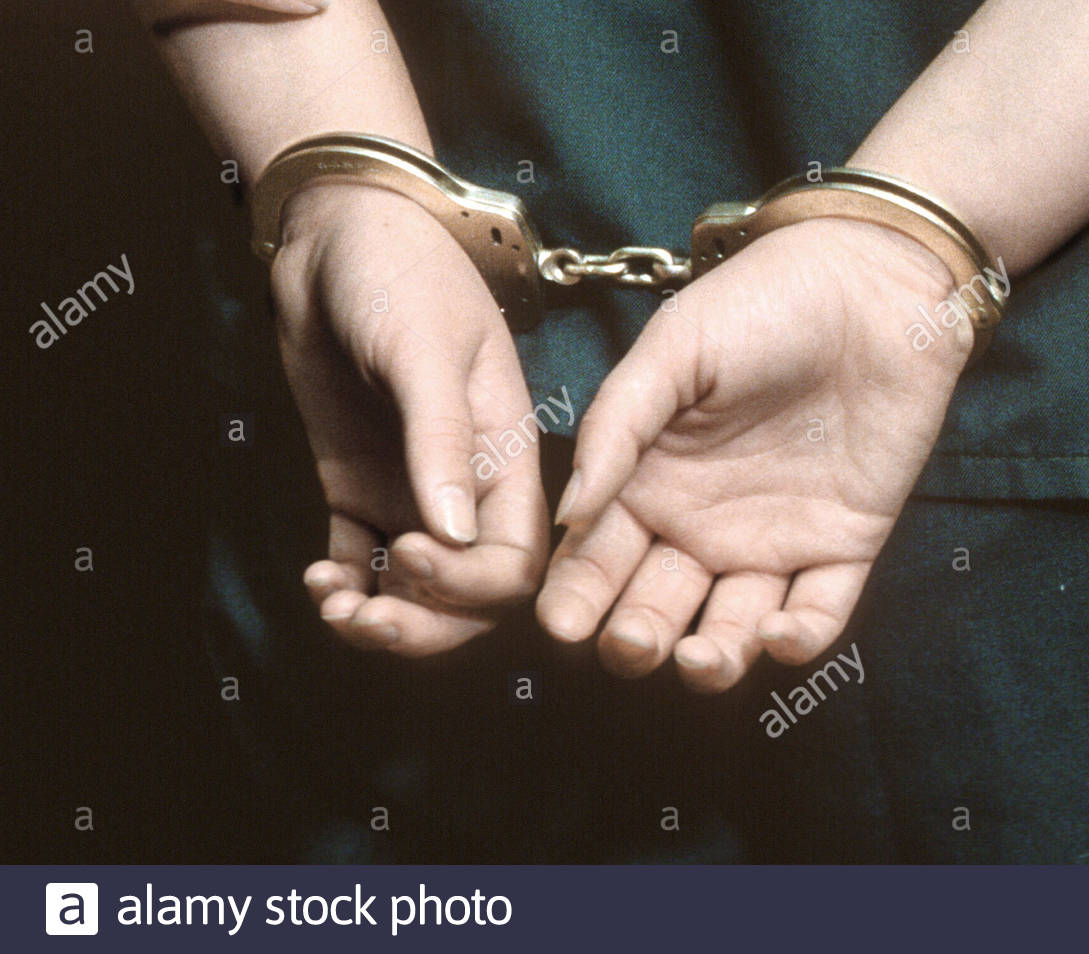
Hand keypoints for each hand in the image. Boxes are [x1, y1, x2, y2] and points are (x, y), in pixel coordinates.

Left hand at [271, 184, 547, 654]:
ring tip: (333, 603)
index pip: (516, 559)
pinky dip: (346, 587)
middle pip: (471, 596)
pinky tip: (318, 580)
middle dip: (425, 624)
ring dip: (381, 616)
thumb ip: (441, 440)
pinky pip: (363, 560)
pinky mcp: (361, 486)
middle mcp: (468, 486)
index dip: (471, 583)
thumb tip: (454, 537)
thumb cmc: (398, 272)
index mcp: (507, 455)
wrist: (333, 236)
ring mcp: (412, 490)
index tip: (409, 554)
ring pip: (417, 590)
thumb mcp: (426, 349)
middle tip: (365, 617)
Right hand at [536, 218, 969, 689]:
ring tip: (698, 659)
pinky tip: (775, 634)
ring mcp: (771, 539)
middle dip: (636, 638)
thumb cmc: (761, 303)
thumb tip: (567, 516)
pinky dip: (796, 639)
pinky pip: (819, 611)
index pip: (598, 558)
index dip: (576, 595)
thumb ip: (616, 428)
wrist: (873, 283)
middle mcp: (701, 522)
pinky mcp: (842, 545)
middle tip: (629, 644)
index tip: (562, 625)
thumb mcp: (672, 352)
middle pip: (655, 605)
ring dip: (711, 659)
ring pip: (730, 625)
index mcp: (649, 480)